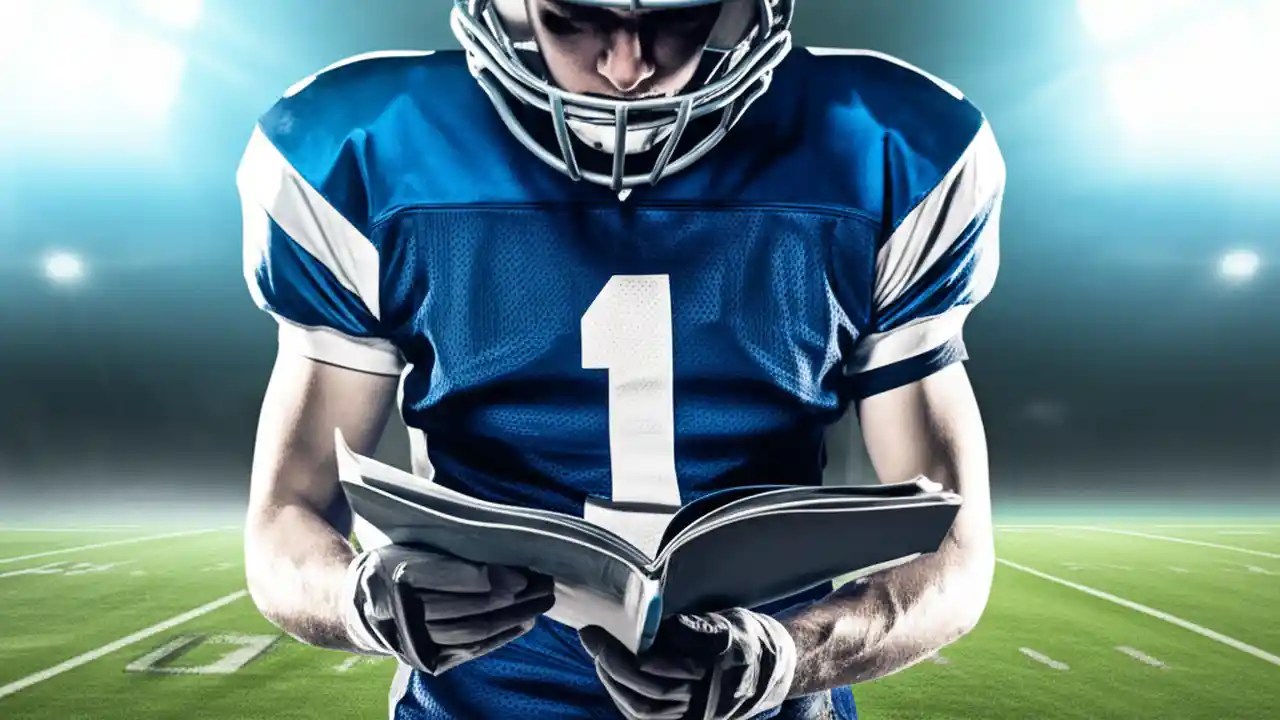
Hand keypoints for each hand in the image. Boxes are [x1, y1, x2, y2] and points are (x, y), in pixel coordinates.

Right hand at [340, 545, 554, 673]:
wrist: (357, 608)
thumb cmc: (393, 565)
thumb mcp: (410, 545)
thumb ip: (447, 550)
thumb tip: (498, 552)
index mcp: (395, 574)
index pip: (449, 580)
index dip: (487, 578)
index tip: (520, 574)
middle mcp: (403, 611)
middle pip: (468, 608)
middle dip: (512, 598)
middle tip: (544, 584)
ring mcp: (416, 639)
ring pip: (473, 630)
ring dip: (513, 617)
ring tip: (541, 601)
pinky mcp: (428, 657)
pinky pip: (470, 649)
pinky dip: (500, 636)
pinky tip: (524, 622)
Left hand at [581, 609, 796, 719]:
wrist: (774, 671)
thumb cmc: (751, 642)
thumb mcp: (733, 625)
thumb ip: (700, 630)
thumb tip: (666, 629)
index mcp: (714, 676)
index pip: (655, 673)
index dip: (622, 655)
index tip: (600, 631)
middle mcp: (702, 705)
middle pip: (643, 696)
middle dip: (610, 665)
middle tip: (591, 636)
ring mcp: (693, 717)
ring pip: (641, 712)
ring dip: (613, 684)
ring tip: (599, 654)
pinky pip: (649, 719)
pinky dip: (625, 699)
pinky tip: (612, 676)